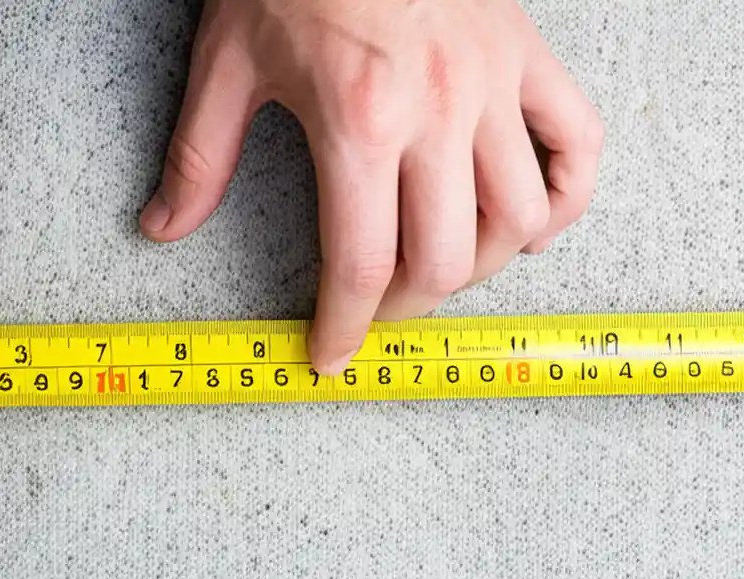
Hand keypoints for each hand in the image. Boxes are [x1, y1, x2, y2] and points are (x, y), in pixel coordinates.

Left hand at [139, 0, 603, 373]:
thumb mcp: (227, 61)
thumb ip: (198, 155)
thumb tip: (165, 225)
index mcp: (358, 123)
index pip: (359, 264)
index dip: (343, 327)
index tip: (329, 354)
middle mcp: (436, 114)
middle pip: (443, 259)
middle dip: (402, 309)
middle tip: (371, 312)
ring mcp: (491, 86)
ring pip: (519, 218)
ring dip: (481, 269)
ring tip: (438, 273)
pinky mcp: (526, 58)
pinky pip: (579, 143)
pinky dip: (565, 197)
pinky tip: (530, 224)